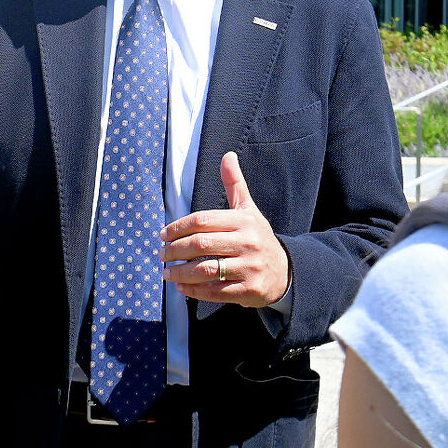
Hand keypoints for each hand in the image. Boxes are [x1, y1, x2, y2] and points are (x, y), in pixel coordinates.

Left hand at [161, 151, 291, 307]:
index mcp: (244, 221)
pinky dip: (194, 291)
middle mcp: (248, 243)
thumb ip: (235, 184)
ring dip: (181, 272)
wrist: (285, 271)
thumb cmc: (258, 237)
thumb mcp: (249, 210)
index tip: (164, 234)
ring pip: (206, 269)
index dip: (179, 227)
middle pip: (202, 244)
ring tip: (166, 272)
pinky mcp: (248, 290)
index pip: (203, 220)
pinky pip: (215, 291)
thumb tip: (227, 155)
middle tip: (162, 253)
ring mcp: (249, 267)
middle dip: (176, 250)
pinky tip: (181, 287)